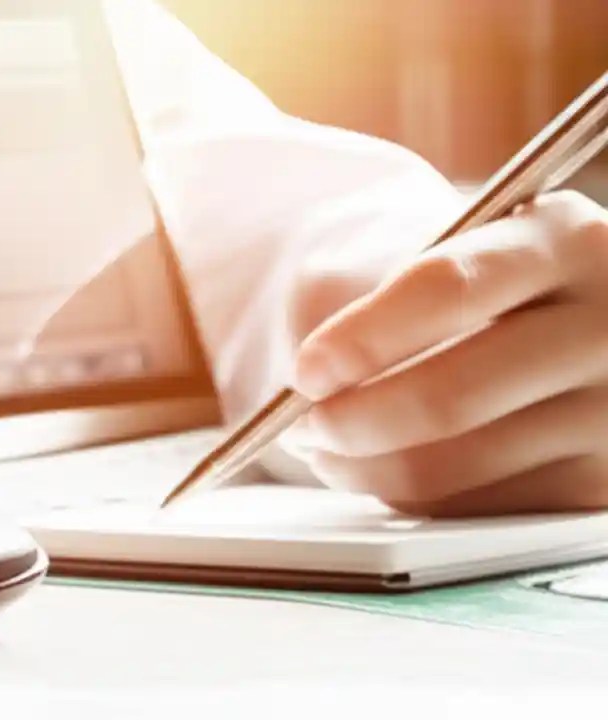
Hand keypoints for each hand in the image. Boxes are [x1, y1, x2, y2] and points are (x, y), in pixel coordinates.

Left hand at [285, 190, 607, 515]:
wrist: (544, 314)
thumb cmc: (458, 280)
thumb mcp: (425, 239)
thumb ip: (362, 283)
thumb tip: (312, 371)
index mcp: (563, 237)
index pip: (449, 289)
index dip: (363, 338)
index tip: (305, 372)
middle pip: (452, 395)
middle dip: (353, 419)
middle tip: (300, 425)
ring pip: (454, 464)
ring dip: (362, 464)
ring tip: (320, 445)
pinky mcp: (600, 483)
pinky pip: (471, 506)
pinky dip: (403, 493)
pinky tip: (374, 464)